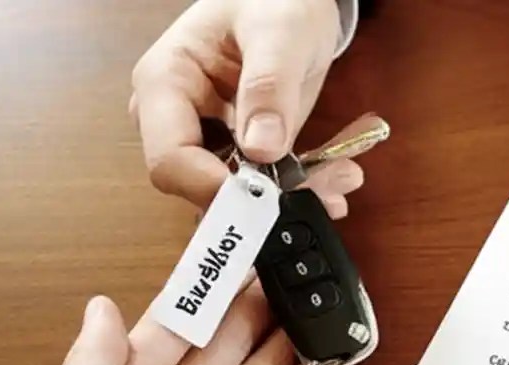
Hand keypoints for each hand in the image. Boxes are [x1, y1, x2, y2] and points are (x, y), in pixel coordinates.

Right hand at [131, 0, 361, 214]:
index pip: (170, 160)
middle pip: (203, 187)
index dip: (214, 190)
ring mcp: (209, 136)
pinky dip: (302, 188)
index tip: (268, 199)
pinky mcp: (241, 149)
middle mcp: (178, 118)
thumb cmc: (274, 1)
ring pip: (240, 194)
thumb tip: (261, 149)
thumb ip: (268, 86)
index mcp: (165, 82)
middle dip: (264, 200)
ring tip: (342, 178)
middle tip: (326, 191)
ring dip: (293, 197)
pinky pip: (265, 184)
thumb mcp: (278, 33)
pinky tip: (338, 176)